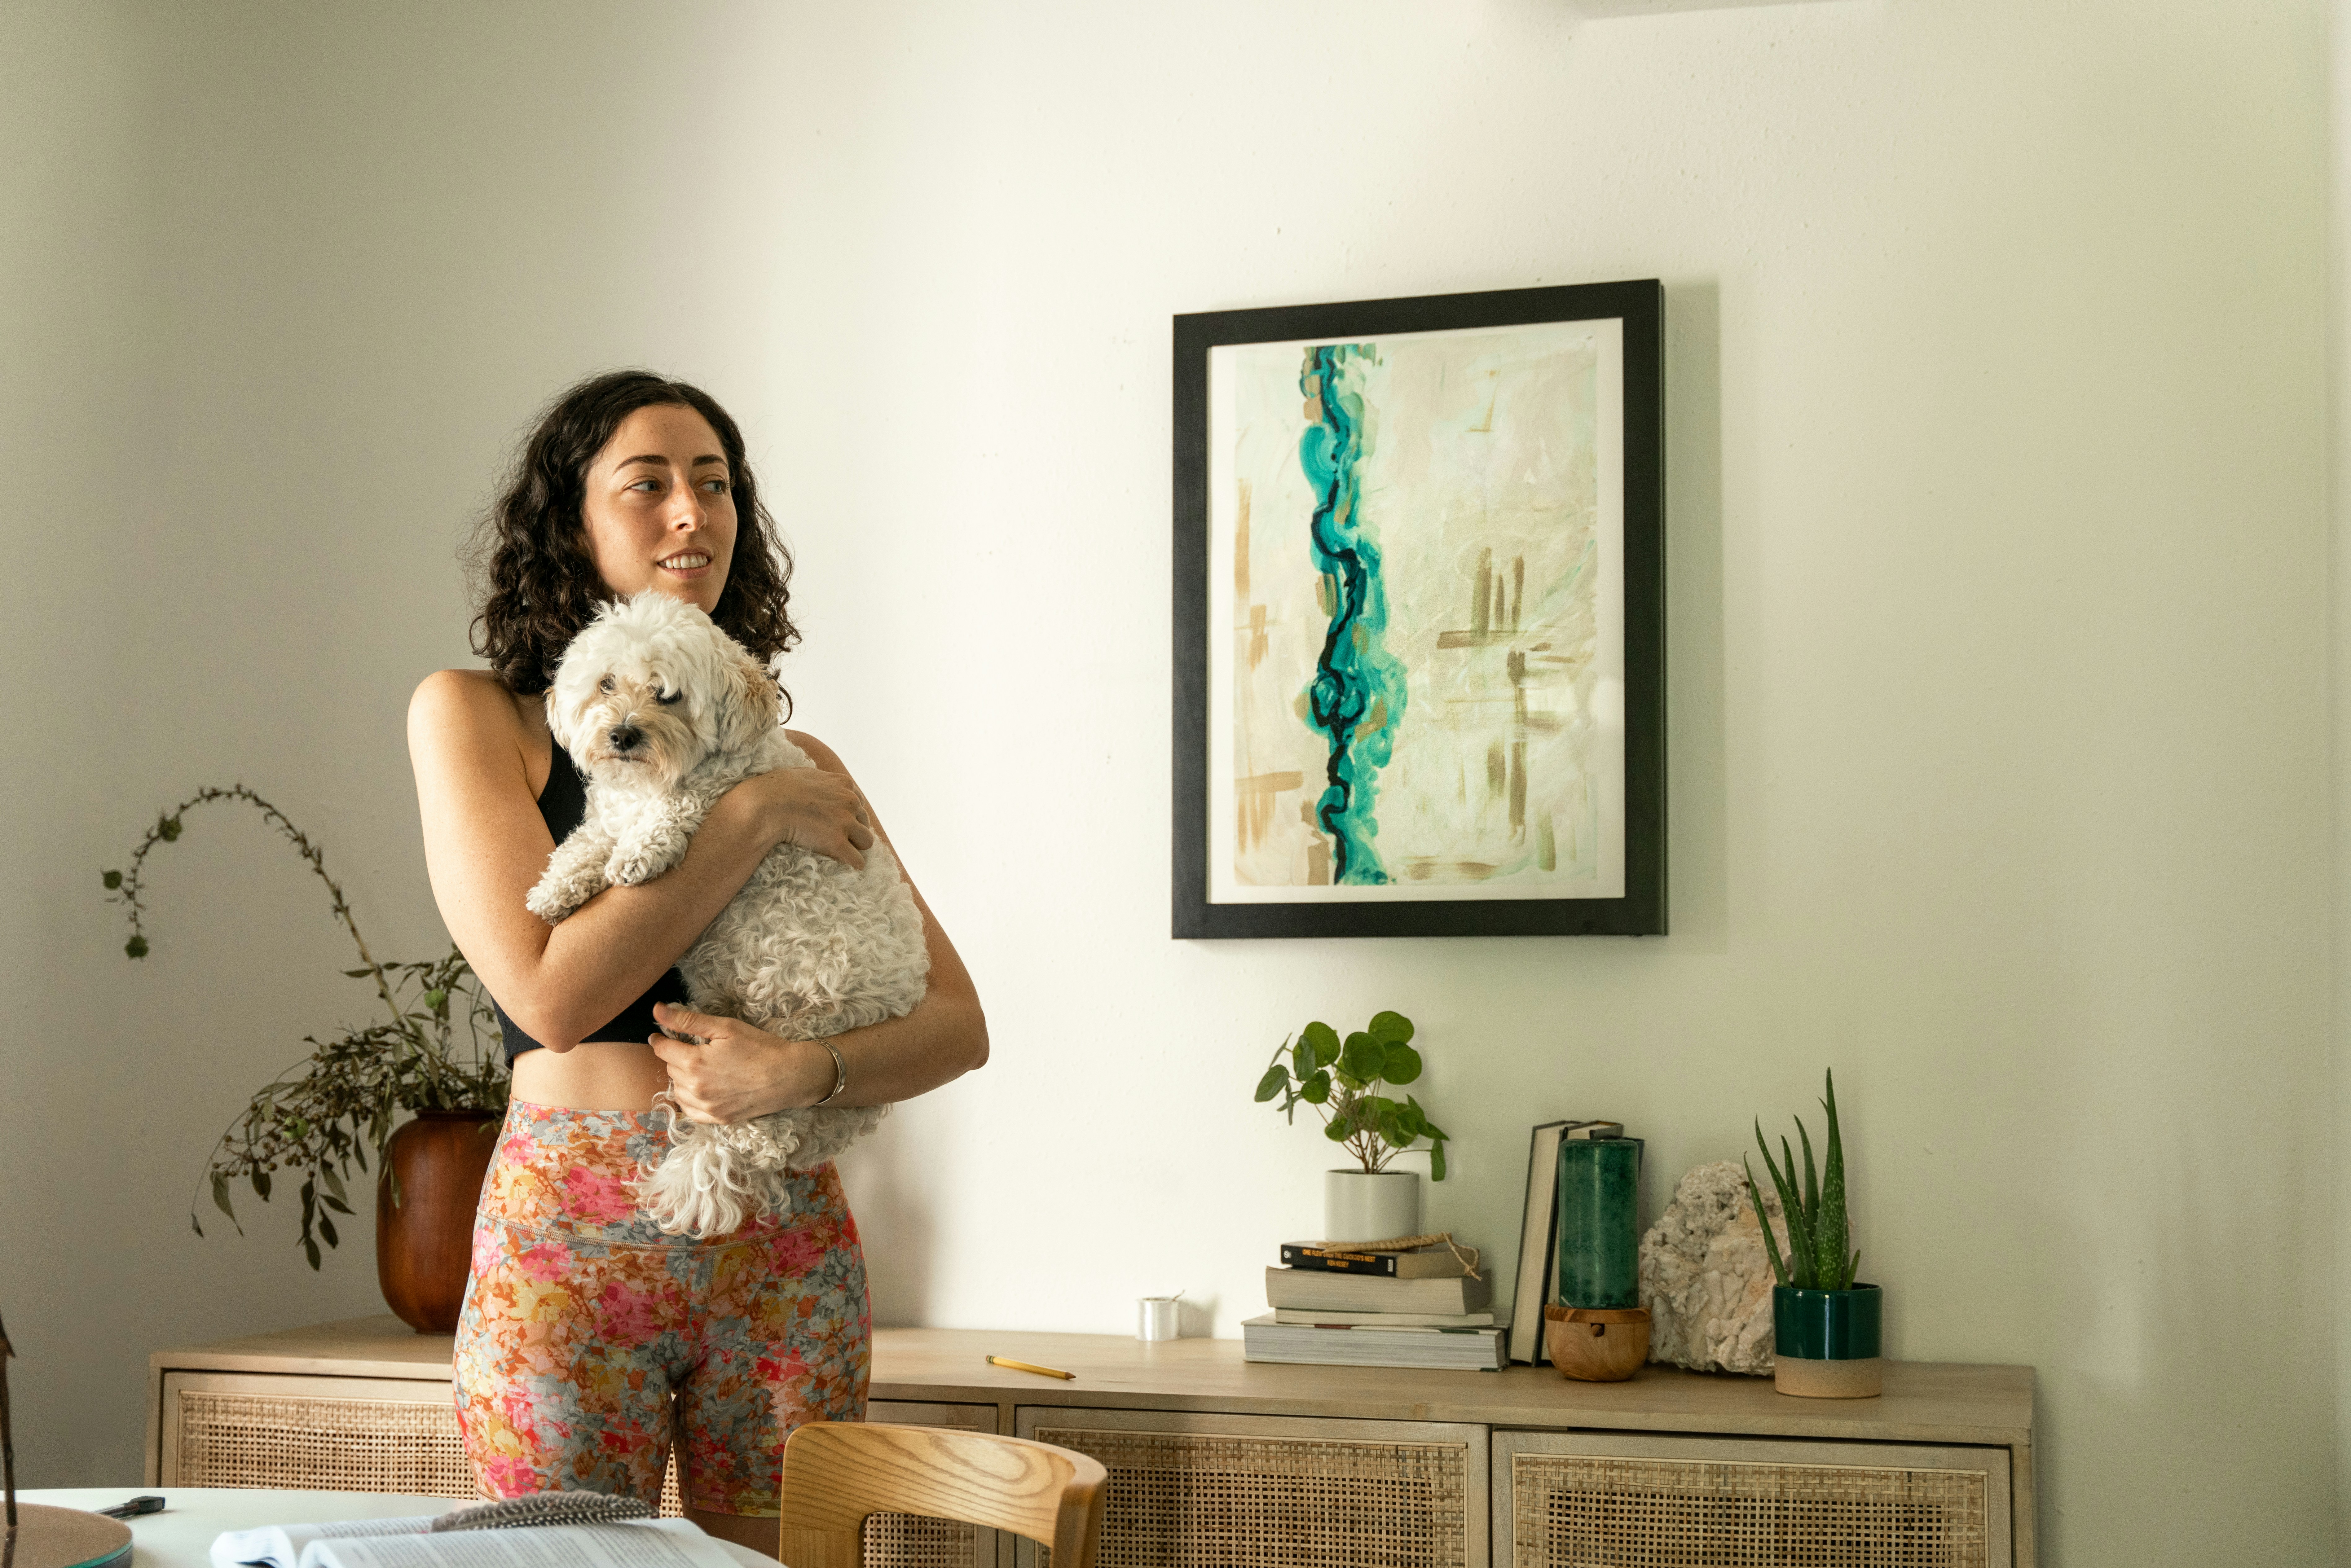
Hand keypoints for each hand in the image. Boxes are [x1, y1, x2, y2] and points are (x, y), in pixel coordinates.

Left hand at [649, 1003, 833, 1121]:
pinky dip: (689, 1098)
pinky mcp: (717, 1119)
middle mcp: (695, 1089)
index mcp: (695, 1062)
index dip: (661, 1038)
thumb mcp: (725, 1027)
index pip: (663, 1049)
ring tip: (699, 1066)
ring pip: (677, 1090)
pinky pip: (689, 1110)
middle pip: (670, 1068)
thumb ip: (688, 1020)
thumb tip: (657, 1010)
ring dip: (682, 1077)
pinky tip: (701, 1088)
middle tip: (693, 1047)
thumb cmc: (761, 1048)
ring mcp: (706, 1107)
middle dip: (676, 1055)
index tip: (661, 1033)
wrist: (790, 1076)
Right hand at [728, 767, 874, 868]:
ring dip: (855, 847)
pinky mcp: (837, 843)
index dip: (849, 815)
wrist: (766, 806)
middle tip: (836, 838)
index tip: (836, 822)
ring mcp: (845, 822)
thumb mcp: (805, 774)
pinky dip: (853, 864)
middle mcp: (850, 801)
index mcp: (843, 783)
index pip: (859, 803)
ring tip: (841, 852)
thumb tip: (819, 783)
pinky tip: (844, 864)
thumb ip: (820, 779)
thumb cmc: (777, 788)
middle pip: (864, 822)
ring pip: (866, 841)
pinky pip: (857, 860)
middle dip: (853, 830)